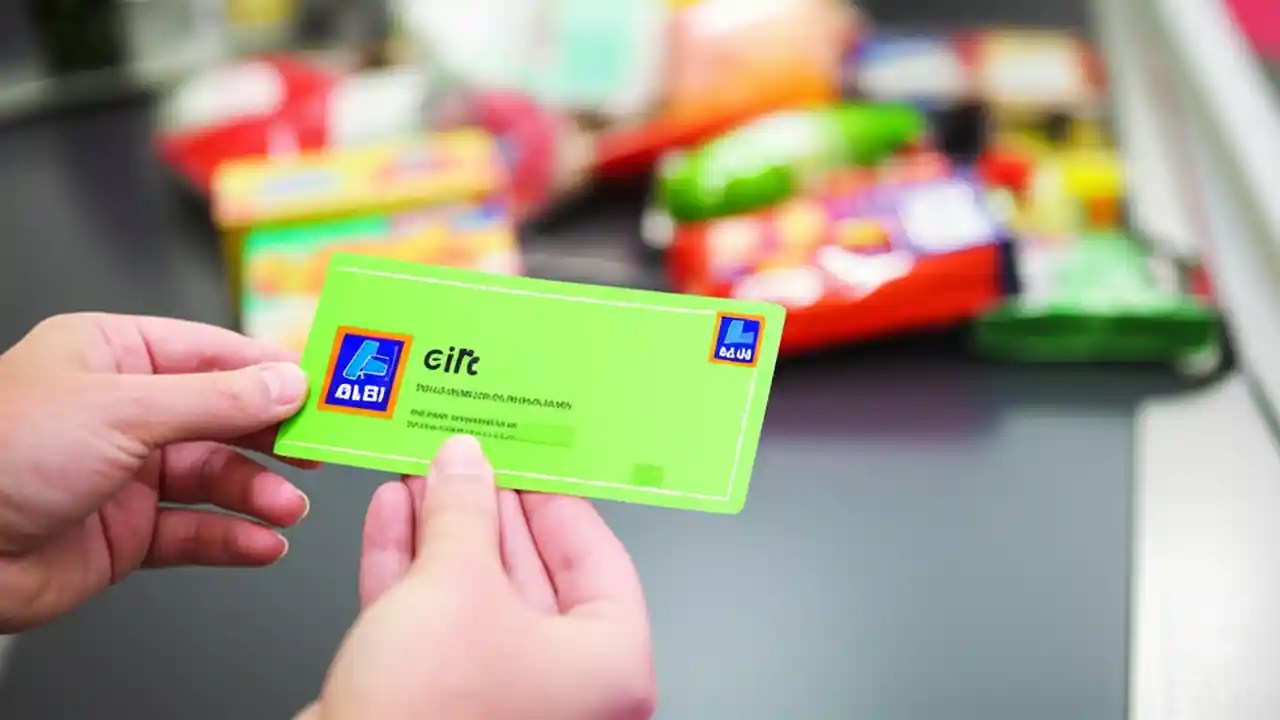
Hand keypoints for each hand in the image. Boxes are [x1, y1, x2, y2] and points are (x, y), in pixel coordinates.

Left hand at [0, 313, 314, 630]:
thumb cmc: (2, 454)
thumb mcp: (124, 411)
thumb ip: (216, 400)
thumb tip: (286, 383)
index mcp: (114, 355)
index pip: (213, 354)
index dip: (270, 372)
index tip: (323, 388)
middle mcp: (124, 411)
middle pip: (223, 417)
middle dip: (271, 437)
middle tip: (319, 449)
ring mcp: (126, 472)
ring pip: (215, 477)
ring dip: (256, 493)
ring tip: (285, 508)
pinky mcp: (126, 531)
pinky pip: (194, 530)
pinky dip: (231, 538)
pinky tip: (261, 544)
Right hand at [306, 435, 654, 719]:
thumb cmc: (429, 715)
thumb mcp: (454, 584)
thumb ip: (462, 511)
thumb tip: (463, 464)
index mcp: (607, 666)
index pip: (595, 557)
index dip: (554, 497)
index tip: (528, 455)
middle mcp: (563, 689)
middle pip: (528, 571)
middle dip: (485, 508)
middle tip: (466, 456)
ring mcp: (497, 698)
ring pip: (472, 593)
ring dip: (440, 529)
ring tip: (420, 472)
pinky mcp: (436, 703)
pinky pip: (432, 622)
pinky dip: (409, 568)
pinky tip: (392, 513)